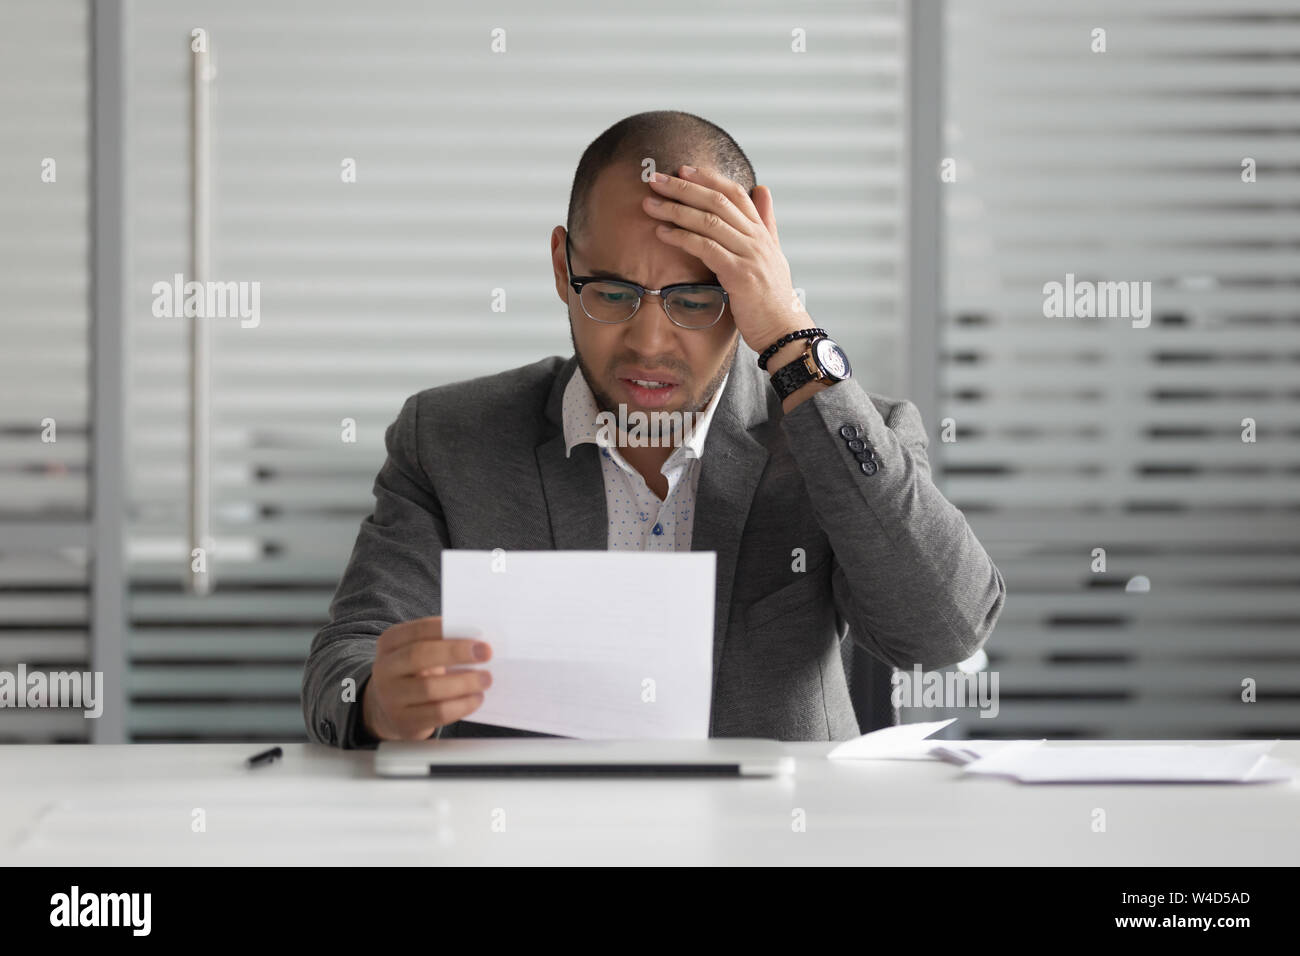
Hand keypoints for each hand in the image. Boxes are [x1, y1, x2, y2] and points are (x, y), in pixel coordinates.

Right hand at [362, 616, 492, 739]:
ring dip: (464, 682)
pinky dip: (462, 705)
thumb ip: (442, 643)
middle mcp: (384, 669)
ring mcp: (391, 697)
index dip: (447, 630)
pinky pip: (437, 713)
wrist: (390, 709)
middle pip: (419, 655)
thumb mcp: (420, 653)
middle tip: (486, 653)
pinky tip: (476, 698)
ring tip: (485, 679)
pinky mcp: (404, 721)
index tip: (477, 633)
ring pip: (429, 688)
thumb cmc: (415, 673)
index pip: (417, 630)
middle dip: (456, 652)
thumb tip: (478, 642)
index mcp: (390, 643)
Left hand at [643, 165, 811, 353]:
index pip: (735, 193)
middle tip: (656, 179)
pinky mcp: (740, 275)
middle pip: (718, 201)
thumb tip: (763, 189)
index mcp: (761, 232)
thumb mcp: (772, 254)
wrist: (783, 330)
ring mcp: (750, 255)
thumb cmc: (772, 298)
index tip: (682, 170)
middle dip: (684, 188)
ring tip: (650, 204)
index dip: (708, 178)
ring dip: (676, 210)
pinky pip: (706, 248)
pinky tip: (662, 233)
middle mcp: (757, 239)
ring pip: (709, 221)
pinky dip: (682, 237)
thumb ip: (765, 222)